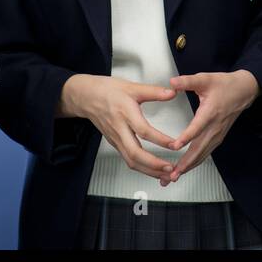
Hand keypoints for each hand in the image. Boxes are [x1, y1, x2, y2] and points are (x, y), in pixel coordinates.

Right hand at [59, 74, 179, 181]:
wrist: (87, 97)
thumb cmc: (107, 91)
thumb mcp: (132, 87)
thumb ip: (154, 91)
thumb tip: (172, 92)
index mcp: (125, 113)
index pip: (143, 131)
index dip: (160, 140)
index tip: (175, 145)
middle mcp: (120, 129)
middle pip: (135, 153)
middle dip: (154, 164)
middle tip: (170, 168)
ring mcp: (116, 139)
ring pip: (131, 161)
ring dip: (150, 171)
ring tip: (166, 175)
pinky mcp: (115, 144)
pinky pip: (129, 160)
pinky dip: (142, 168)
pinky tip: (154, 171)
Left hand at [161, 70, 259, 184]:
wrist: (244, 91)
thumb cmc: (225, 85)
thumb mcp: (206, 79)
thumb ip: (187, 81)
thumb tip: (171, 82)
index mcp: (210, 112)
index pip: (197, 128)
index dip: (186, 137)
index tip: (175, 146)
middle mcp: (214, 127)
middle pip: (199, 149)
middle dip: (185, 163)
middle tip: (171, 175)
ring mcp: (217, 135)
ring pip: (202, 155)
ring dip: (188, 167)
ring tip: (173, 177)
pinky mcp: (218, 138)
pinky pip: (205, 153)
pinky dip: (194, 163)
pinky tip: (185, 169)